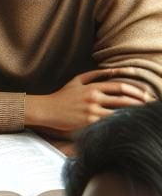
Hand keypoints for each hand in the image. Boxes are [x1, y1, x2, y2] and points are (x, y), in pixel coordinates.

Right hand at [24, 68, 150, 136]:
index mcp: (93, 87)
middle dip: (139, 103)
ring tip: (142, 116)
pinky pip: (107, 123)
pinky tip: (126, 124)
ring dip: (132, 114)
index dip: (136, 91)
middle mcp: (94, 98)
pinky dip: (118, 123)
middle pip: (123, 100)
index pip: (121, 87)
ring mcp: (91, 111)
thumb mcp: (77, 80)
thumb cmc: (61, 96)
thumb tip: (114, 70)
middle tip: (150, 106)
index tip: (145, 95)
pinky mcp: (87, 123)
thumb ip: (95, 75)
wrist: (46, 110)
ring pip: (118, 112)